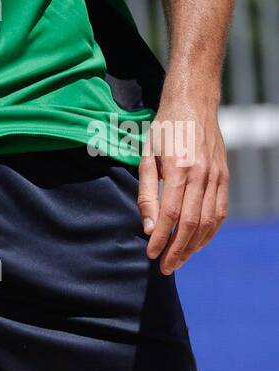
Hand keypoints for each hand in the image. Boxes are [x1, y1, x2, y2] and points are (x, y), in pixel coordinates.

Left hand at [138, 101, 228, 274]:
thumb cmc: (164, 128)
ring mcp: (216, 176)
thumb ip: (146, 191)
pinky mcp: (224, 177)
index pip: (170, 214)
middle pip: (192, 224)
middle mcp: (201, 174)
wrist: (193, 103)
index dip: (160, 238)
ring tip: (179, 259)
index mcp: (179, 168)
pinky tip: (197, 242)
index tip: (150, 253)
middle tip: (165, 267)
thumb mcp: (147, 155)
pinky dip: (210, 231)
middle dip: (177, 250)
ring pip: (208, 222)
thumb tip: (147, 226)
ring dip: (194, 246)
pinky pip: (220, 211)